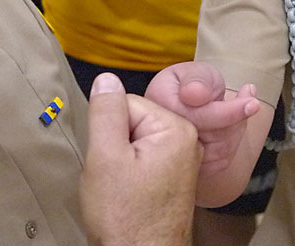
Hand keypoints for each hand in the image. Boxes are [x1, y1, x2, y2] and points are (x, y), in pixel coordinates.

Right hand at [80, 73, 200, 245]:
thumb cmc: (125, 216)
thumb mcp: (105, 157)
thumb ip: (106, 113)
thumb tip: (106, 78)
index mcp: (178, 128)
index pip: (128, 103)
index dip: (108, 130)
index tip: (109, 160)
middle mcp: (189, 141)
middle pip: (134, 122)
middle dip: (116, 146)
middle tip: (115, 179)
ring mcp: (184, 162)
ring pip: (137, 144)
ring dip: (121, 162)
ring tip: (122, 191)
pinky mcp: (176, 179)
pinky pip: (146, 162)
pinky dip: (131, 176)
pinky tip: (130, 196)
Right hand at [144, 63, 261, 184]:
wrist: (188, 101)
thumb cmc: (191, 83)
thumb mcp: (193, 72)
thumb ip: (195, 80)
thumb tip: (194, 94)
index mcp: (158, 110)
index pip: (198, 118)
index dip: (228, 112)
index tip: (253, 103)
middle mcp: (161, 138)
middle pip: (210, 139)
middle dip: (235, 120)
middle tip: (249, 100)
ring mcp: (174, 158)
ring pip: (219, 153)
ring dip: (237, 130)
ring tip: (242, 107)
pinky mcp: (190, 169)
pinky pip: (219, 163)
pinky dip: (233, 143)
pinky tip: (234, 125)